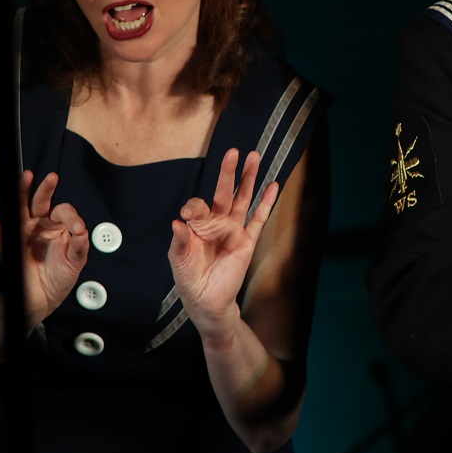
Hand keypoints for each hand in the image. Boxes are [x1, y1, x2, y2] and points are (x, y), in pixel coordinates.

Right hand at [0, 171, 88, 326]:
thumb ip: (80, 245)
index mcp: (57, 227)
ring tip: (26, 176)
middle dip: (46, 189)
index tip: (77, 229)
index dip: (71, 217)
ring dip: (22, 190)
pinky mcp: (8, 242)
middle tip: (52, 178)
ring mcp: (23, 231)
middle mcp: (39, 225)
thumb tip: (82, 231)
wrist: (45, 298)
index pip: (63, 211)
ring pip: (20, 206)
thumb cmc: (60, 277)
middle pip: (41, 201)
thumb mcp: (76, 261)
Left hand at [169, 149, 277, 345]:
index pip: (198, 206)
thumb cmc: (189, 278)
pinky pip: (258, 219)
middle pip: (225, 192)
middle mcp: (216, 223)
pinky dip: (266, 202)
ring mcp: (233, 230)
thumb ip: (179, 241)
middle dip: (229, 172)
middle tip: (233, 151)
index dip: (194, 207)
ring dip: (249, 179)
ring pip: (243, 199)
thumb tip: (178, 222)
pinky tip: (273, 185)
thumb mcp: (178, 260)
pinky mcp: (247, 242)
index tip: (188, 215)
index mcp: (197, 225)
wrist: (206, 301)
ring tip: (255, 157)